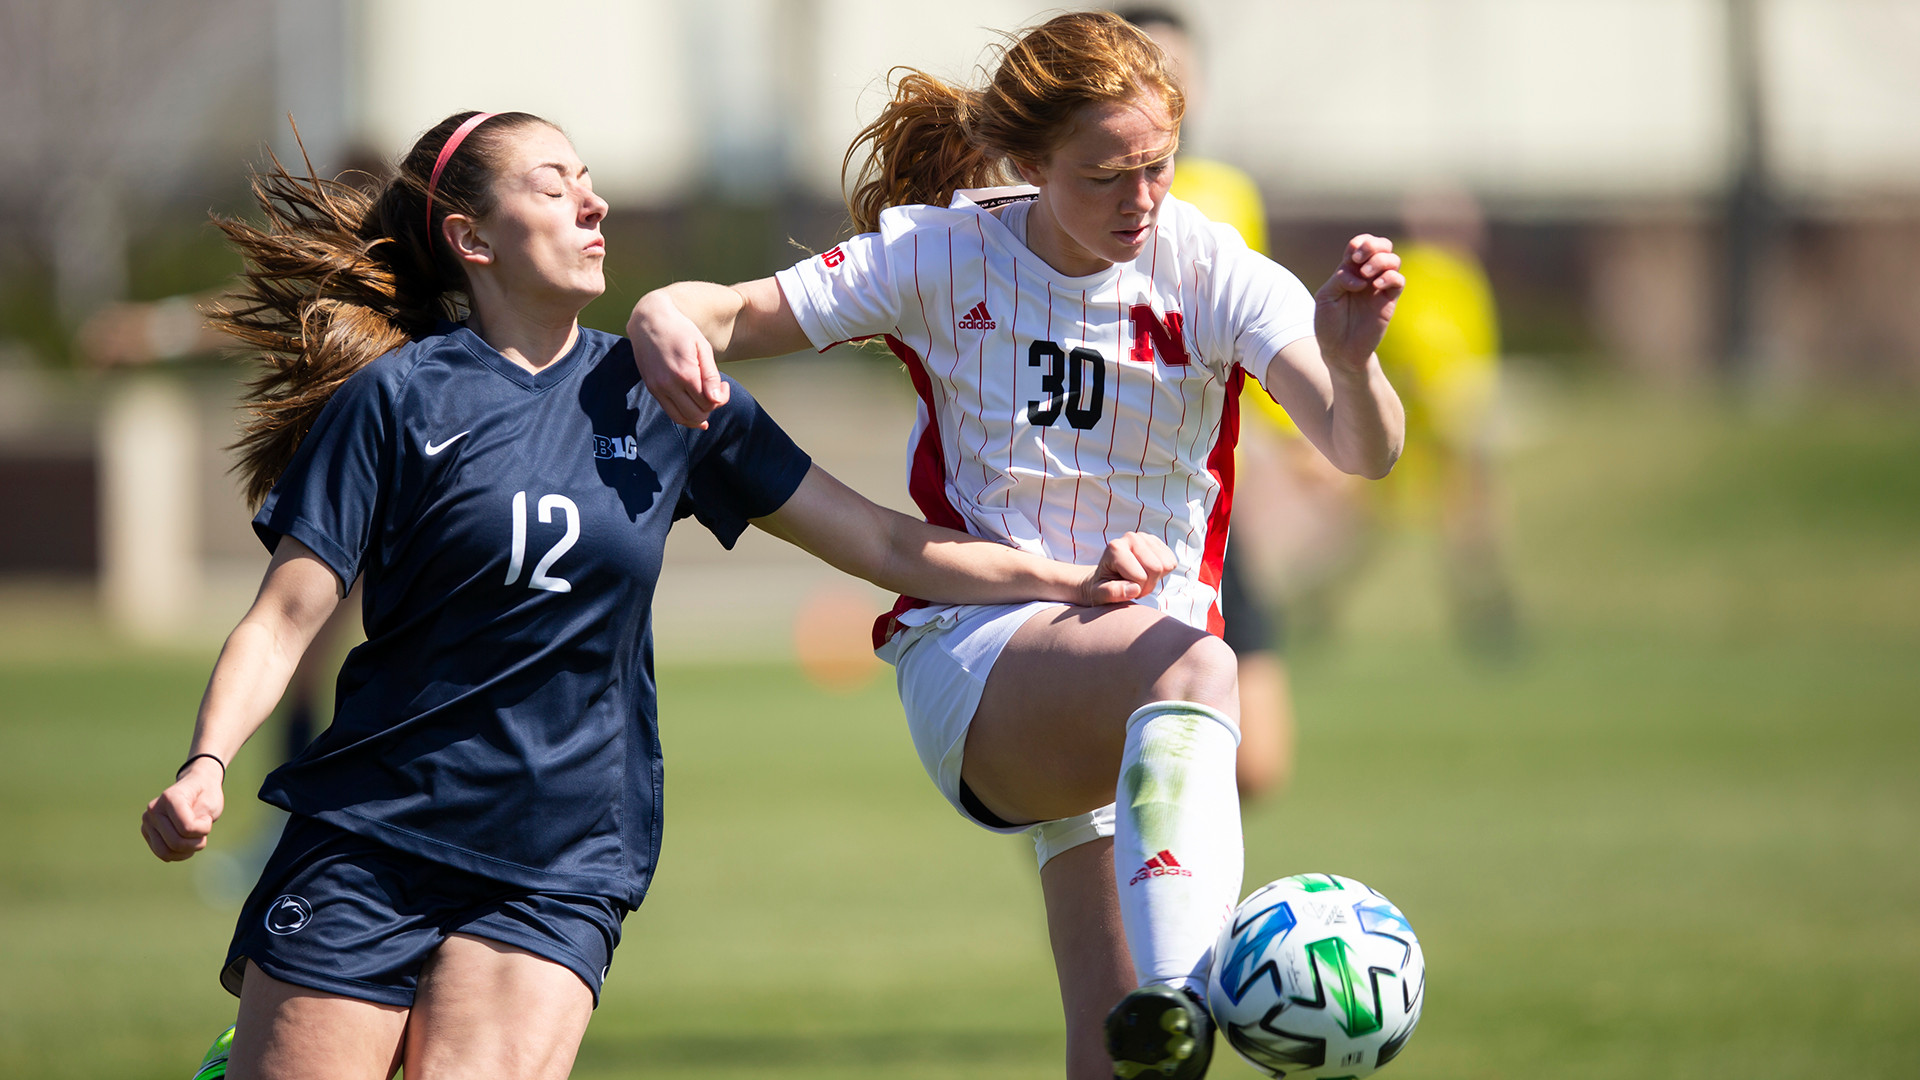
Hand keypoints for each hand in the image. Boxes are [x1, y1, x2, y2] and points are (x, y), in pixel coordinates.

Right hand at [140, 757, 224, 861]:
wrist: (197, 787)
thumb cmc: (206, 796)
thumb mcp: (211, 805)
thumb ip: (199, 822)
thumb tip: (181, 839)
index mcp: (170, 798)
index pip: (187, 828)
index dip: (204, 829)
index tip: (207, 818)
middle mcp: (154, 809)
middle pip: (176, 843)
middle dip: (196, 843)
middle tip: (203, 831)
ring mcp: (148, 821)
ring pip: (165, 852)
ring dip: (186, 851)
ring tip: (195, 840)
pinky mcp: (147, 832)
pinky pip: (161, 854)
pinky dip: (178, 854)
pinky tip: (187, 845)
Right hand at [628, 291, 729, 428]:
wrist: (649, 321)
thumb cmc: (680, 330)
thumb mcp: (702, 347)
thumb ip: (711, 375)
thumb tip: (717, 399)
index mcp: (685, 373)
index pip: (709, 402)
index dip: (722, 398)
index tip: (724, 385)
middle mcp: (669, 385)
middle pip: (696, 415)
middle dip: (711, 408)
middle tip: (716, 393)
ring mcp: (657, 388)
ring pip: (681, 418)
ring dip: (697, 416)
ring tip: (705, 402)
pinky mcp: (651, 388)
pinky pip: (669, 412)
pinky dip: (683, 415)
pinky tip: (693, 408)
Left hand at [1080, 532, 1177, 605]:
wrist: (1106, 576)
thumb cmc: (1102, 587)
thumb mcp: (1099, 595)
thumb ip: (1112, 593)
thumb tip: (1134, 589)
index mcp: (1115, 548)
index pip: (1141, 576)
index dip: (1137, 590)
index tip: (1126, 590)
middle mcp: (1131, 538)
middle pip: (1156, 568)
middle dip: (1148, 585)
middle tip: (1134, 587)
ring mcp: (1145, 537)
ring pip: (1167, 565)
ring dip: (1156, 579)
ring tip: (1139, 579)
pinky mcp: (1156, 542)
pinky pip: (1172, 561)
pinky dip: (1163, 572)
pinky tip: (1147, 572)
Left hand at [1314, 234, 1403, 372]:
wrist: (1340, 351)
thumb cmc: (1329, 325)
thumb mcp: (1325, 297)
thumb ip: (1339, 279)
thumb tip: (1360, 278)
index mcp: (1350, 271)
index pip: (1361, 244)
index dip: (1360, 243)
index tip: (1351, 258)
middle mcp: (1367, 276)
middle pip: (1382, 246)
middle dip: (1373, 245)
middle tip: (1359, 259)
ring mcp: (1379, 288)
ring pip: (1393, 260)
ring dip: (1380, 260)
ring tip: (1366, 275)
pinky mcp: (1389, 301)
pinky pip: (1399, 281)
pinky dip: (1390, 277)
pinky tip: (1375, 285)